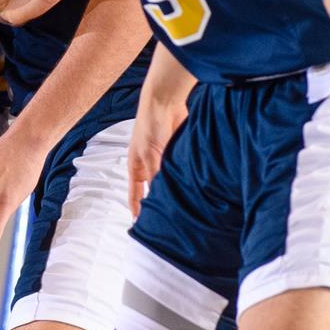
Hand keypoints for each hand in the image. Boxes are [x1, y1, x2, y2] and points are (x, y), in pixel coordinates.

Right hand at [128, 85, 188, 216]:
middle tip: (169, 221)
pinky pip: (182, 169)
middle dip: (159, 202)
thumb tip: (163, 199)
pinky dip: (186, 177)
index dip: (138, 210)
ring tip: (185, 208)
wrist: (165, 102)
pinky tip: (195, 188)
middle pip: (154, 190)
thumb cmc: (149, 127)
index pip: (135, 196)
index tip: (141, 227)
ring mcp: (164, 159)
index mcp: (136, 168)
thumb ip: (158, 178)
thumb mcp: (151, 156)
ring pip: (170, 181)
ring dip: (176, 190)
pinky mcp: (178, 152)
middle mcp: (150, 166)